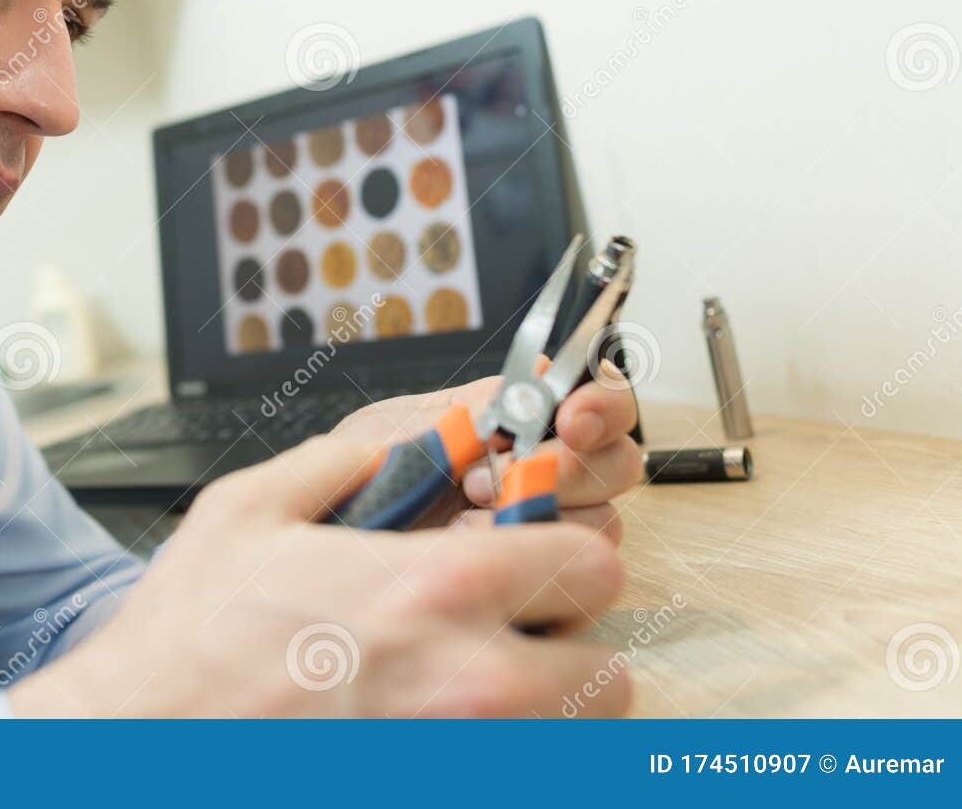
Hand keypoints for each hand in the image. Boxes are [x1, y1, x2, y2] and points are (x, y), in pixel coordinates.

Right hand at [7, 430, 628, 717]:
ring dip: (546, 707)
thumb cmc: (187, 643)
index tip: (535, 558)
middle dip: (570, 642)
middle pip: (608, 669)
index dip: (565, 552)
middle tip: (516, 631)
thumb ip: (342, 459)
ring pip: (573, 737)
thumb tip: (394, 449)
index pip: (592, 562)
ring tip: (482, 685)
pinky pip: (521, 771)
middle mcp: (471, 681)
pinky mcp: (443, 792)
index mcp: (436, 587)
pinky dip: (502, 748)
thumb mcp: (251, 507)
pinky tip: (440, 726)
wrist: (141, 743)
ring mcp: (465, 756)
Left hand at [330, 359, 642, 541]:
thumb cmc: (369, 471)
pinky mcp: (544, 573)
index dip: (603, 403)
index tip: (571, 419)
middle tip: (485, 478)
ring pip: (601, 522)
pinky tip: (466, 547)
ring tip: (463, 515)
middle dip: (566, 469)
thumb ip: (468, 410)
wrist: (343, 528)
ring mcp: (552, 522)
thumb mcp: (402, 428)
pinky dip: (524, 559)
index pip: (602, 394)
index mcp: (526, 412)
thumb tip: (526, 388)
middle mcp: (554, 464)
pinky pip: (572, 571)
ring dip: (538, 517)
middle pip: (618, 461)